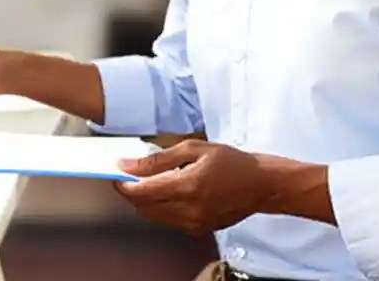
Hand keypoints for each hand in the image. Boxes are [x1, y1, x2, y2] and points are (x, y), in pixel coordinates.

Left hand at [112, 140, 288, 235]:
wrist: (261, 185)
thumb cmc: (231, 162)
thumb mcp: (194, 149)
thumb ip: (158, 159)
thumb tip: (127, 165)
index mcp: (187, 186)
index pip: (140, 192)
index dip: (123, 183)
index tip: (117, 172)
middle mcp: (189, 210)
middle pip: (143, 207)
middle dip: (134, 191)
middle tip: (136, 174)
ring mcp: (194, 223)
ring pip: (154, 216)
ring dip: (148, 200)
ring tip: (158, 181)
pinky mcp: (199, 229)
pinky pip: (169, 221)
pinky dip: (163, 207)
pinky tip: (175, 192)